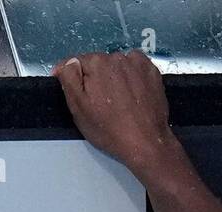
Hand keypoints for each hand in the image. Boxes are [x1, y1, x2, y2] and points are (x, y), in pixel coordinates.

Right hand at [53, 51, 174, 178]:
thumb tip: (69, 62)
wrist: (147, 143)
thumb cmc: (110, 129)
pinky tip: (134, 92)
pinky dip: (133, 75)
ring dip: (115, 76)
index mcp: (96, 63)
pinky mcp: (153, 73)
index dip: (74, 77)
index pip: (77, 62)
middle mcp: (117, 58)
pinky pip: (137, 67)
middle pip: (99, 63)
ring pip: (118, 65)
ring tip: (119, 99)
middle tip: (102, 101)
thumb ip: (68, 77)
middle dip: (97, 78)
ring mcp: (138, 65)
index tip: (76, 91)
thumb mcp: (77, 106)